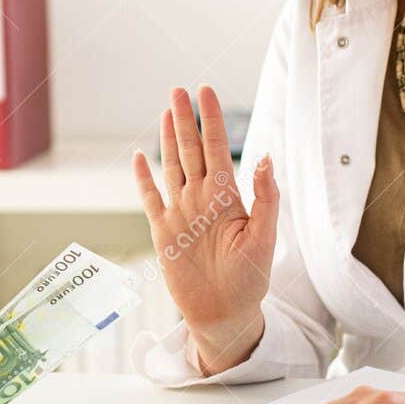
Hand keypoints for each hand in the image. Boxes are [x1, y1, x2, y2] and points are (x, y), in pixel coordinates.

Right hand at [132, 85, 277, 374]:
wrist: (224, 314)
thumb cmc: (250, 280)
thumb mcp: (264, 238)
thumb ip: (265, 198)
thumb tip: (265, 157)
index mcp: (227, 198)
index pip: (217, 148)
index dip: (211, 119)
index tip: (206, 91)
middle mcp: (202, 199)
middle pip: (191, 150)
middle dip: (186, 119)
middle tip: (179, 89)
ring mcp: (181, 213)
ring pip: (172, 167)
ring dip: (168, 139)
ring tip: (166, 111)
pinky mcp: (163, 232)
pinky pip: (150, 199)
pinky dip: (143, 178)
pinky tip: (138, 157)